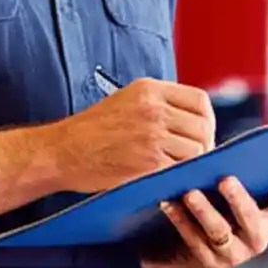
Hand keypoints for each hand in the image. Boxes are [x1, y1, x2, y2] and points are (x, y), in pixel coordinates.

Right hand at [52, 78, 215, 192]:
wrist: (62, 151)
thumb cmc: (91, 129)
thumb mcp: (126, 100)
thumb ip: (158, 103)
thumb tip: (192, 120)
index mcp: (149, 89)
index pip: (200, 101)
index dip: (206, 120)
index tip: (201, 133)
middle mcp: (154, 109)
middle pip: (202, 127)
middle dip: (204, 144)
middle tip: (194, 157)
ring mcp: (152, 135)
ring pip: (196, 150)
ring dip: (193, 163)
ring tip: (180, 169)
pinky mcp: (148, 163)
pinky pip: (180, 170)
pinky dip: (180, 176)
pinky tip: (170, 178)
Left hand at [145, 167, 267, 267]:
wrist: (188, 249)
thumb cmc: (220, 209)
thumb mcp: (238, 195)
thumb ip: (252, 175)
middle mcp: (256, 241)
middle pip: (249, 218)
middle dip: (238, 199)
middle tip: (224, 179)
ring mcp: (231, 256)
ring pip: (217, 232)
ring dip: (202, 210)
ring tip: (188, 191)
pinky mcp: (205, 264)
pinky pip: (191, 239)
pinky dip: (179, 219)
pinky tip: (168, 201)